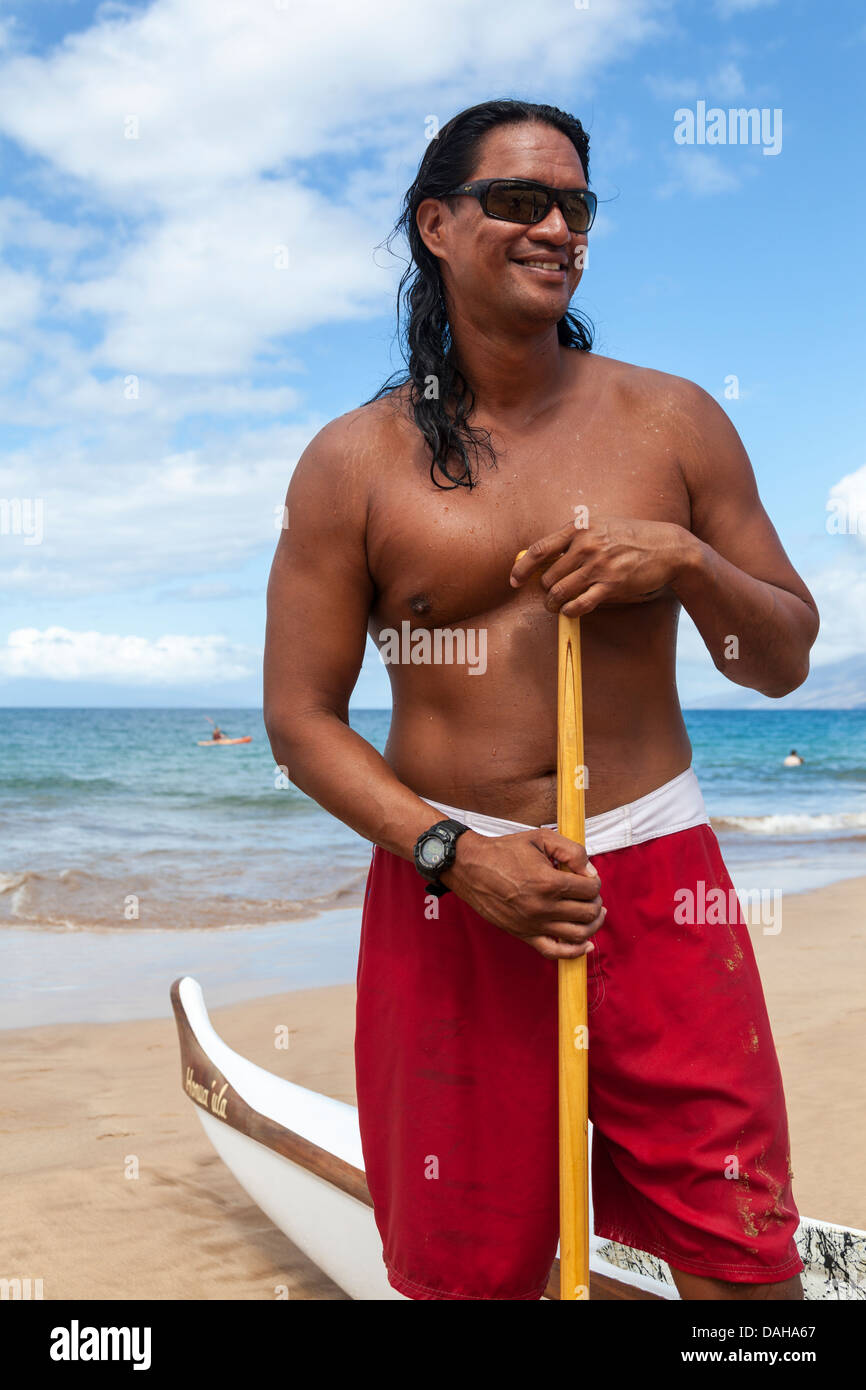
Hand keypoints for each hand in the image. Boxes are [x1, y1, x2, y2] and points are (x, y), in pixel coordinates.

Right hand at [442, 827, 604, 960]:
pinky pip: (554, 952)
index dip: (594, 882)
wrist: (470, 867)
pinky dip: (574, 952)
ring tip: (592, 913)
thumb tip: (591, 873)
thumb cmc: (504, 851)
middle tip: (589, 893)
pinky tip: (585, 944)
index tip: (587, 877)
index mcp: (549, 882)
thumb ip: (572, 851)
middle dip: (595, 901)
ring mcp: (533, 924)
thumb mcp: (540, 837)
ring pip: (578, 934)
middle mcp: (543, 907)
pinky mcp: (523, 934)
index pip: (590, 889)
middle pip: (588, 912)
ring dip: (592, 924)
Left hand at [510, 516, 693, 616]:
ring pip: (559, 593)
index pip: (539, 549)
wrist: (668, 547)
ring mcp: (598, 565)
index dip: (521, 568)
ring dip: (554, 604)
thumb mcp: (601, 525)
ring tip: (556, 606)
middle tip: (550, 596)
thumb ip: (574, 538)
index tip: (513, 580)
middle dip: (545, 590)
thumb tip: (544, 559)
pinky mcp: (611, 585)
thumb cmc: (632, 536)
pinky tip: (571, 611)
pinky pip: (579, 605)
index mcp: (580, 528)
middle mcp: (586, 545)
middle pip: (547, 577)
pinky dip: (570, 612)